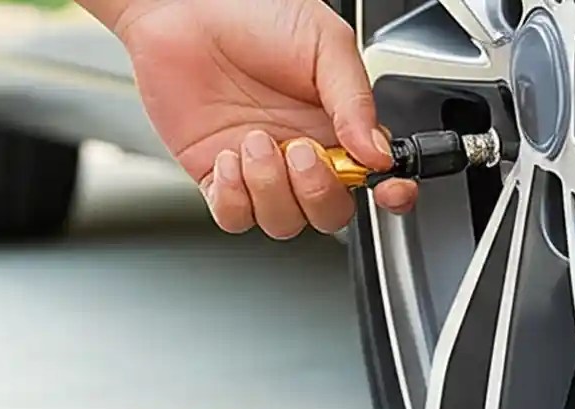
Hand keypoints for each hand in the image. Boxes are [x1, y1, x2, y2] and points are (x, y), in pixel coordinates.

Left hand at [112, 0, 417, 238]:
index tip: (388, 190)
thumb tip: (378, 152)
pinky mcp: (217, 175)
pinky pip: (234, 216)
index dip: (389, 194)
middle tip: (302, 151)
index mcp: (337, 123)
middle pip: (328, 213)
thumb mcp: (324, 43)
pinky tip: (229, 157)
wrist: (185, 9)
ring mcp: (260, 168)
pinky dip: (234, 197)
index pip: (374, 177)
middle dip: (319, 194)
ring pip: (283, 221)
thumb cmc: (253, 13)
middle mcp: (301, 152)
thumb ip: (356, 100)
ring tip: (256, 141)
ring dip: (271, 189)